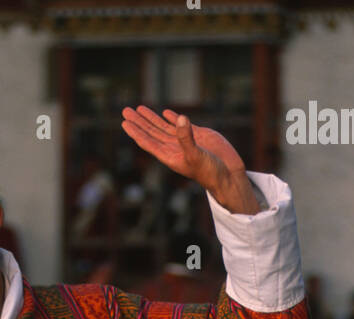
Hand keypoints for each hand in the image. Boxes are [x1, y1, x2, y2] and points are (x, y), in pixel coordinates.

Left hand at [121, 106, 260, 213]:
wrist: (228, 175)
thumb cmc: (210, 171)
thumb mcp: (196, 155)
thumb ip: (186, 137)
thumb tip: (179, 118)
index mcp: (169, 155)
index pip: (147, 141)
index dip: (136, 132)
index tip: (124, 122)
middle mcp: (174, 148)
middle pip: (151, 132)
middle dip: (139, 122)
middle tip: (125, 111)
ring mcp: (185, 141)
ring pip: (163, 127)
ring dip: (151, 118)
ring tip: (139, 109)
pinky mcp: (198, 135)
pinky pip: (180, 125)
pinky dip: (172, 118)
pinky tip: (165, 113)